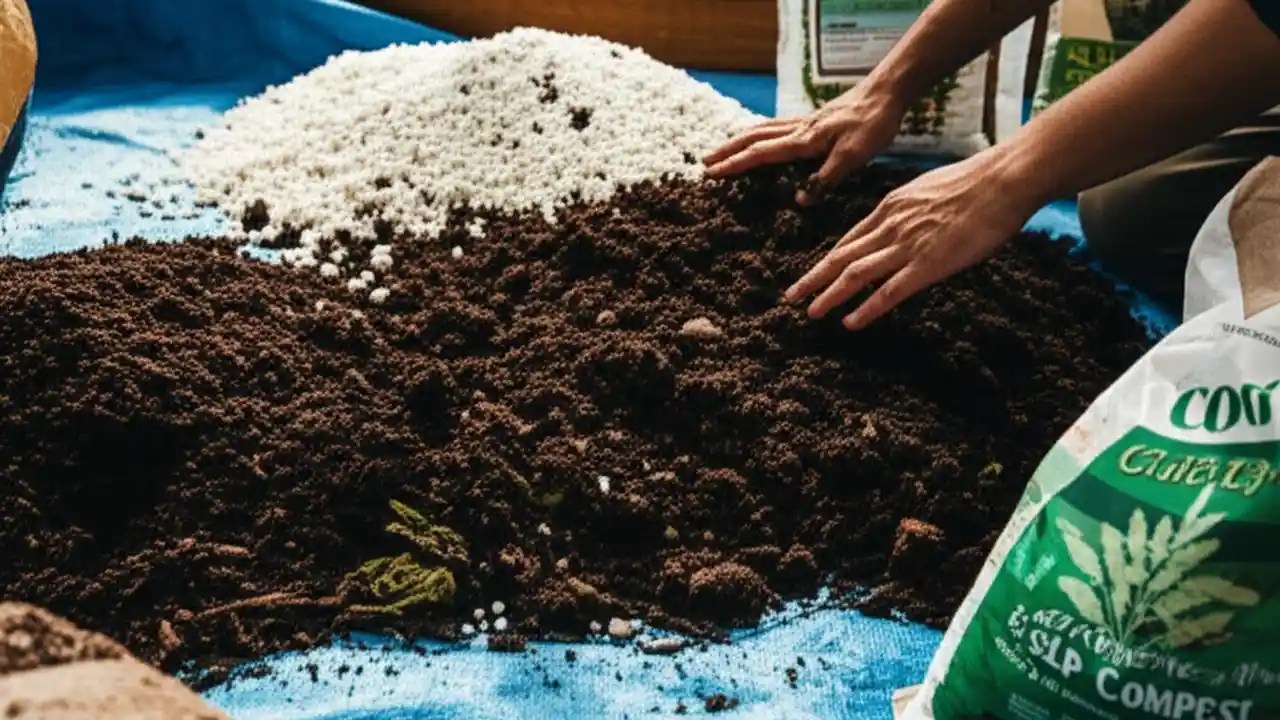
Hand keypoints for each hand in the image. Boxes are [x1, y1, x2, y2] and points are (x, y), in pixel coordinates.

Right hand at [703, 84, 907, 204]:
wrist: (888, 92)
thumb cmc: (873, 124)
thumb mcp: (853, 157)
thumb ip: (825, 179)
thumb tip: (799, 200)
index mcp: (804, 140)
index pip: (760, 153)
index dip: (734, 164)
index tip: (711, 173)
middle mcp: (799, 129)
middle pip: (754, 138)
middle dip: (728, 150)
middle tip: (705, 161)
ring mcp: (806, 122)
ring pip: (764, 129)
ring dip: (740, 139)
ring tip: (724, 147)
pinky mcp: (816, 119)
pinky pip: (778, 125)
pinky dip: (761, 132)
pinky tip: (762, 136)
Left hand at [784, 150, 1043, 328]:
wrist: (1002, 179)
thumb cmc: (976, 181)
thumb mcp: (929, 189)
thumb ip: (912, 209)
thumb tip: (911, 220)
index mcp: (891, 206)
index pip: (851, 238)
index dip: (829, 259)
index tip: (814, 273)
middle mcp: (890, 226)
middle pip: (842, 256)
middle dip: (813, 278)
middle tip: (791, 297)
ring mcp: (906, 245)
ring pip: (855, 275)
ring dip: (829, 296)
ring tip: (811, 313)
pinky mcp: (927, 265)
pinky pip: (888, 292)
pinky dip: (866, 309)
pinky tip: (850, 323)